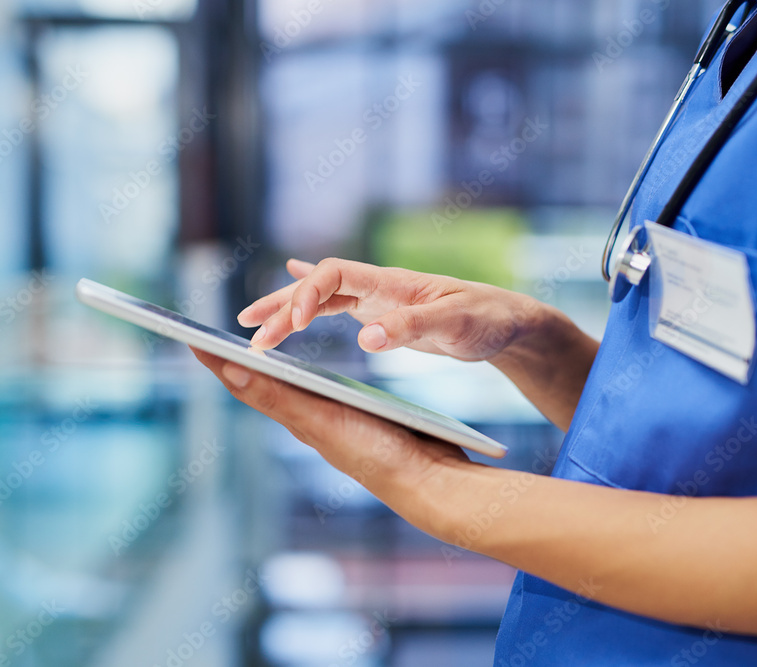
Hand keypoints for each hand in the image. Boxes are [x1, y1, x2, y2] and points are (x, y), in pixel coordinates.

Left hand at [190, 346, 471, 528]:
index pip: (245, 381)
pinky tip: (310, 374)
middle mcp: (307, 417)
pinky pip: (318, 391)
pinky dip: (303, 375)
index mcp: (294, 414)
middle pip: (260, 384)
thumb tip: (228, 368)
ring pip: (288, 388)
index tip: (186, 335)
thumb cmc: (377, 451)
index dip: (216, 359)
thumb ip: (279, 395)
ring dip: (265, 368)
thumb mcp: (324, 419)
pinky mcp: (355, 416)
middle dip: (232, 361)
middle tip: (206, 339)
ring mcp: (331, 419)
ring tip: (247, 351)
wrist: (427, 478)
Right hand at [240, 258, 541, 361]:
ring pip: (322, 298)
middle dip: (282, 307)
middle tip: (250, 335)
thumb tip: (366, 339)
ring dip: (287, 311)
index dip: (307, 293)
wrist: (506, 321)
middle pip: (318, 286)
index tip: (289, 323)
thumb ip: (411, 328)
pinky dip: (311, 305)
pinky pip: (337, 306)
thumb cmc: (486, 317)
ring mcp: (378, 300)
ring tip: (253, 329)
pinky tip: (293, 303)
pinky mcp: (383, 315)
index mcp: (392, 283)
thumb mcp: (455, 325)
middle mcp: (379, 287)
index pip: (335, 274)